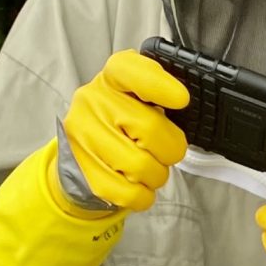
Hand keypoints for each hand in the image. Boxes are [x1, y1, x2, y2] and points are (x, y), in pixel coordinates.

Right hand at [60, 50, 189, 214]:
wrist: (87, 148)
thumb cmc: (126, 118)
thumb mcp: (142, 94)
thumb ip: (161, 93)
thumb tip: (183, 104)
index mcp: (112, 77)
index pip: (129, 71)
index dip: (158, 84)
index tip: (181, 99)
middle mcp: (93, 101)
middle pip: (149, 128)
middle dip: (171, 149)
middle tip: (167, 151)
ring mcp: (83, 135)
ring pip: (140, 166)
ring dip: (157, 175)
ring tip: (151, 168)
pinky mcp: (82, 169)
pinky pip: (126, 192)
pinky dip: (142, 195)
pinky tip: (138, 185)